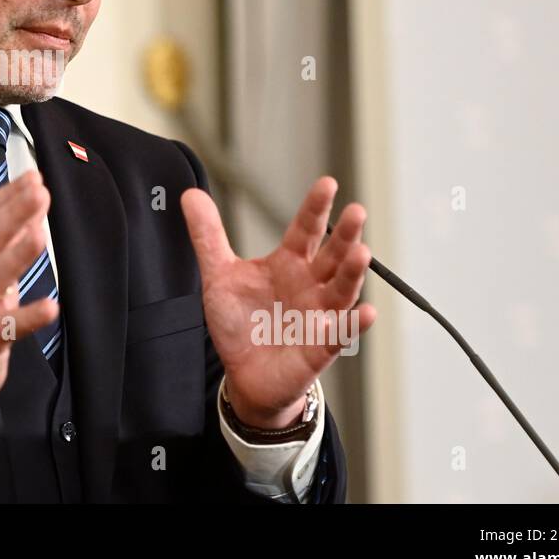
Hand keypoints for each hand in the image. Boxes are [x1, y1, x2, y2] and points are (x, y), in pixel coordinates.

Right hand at [0, 171, 60, 434]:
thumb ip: (2, 245)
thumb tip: (29, 212)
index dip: (8, 196)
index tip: (32, 176)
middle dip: (13, 213)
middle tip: (38, 191)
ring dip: (17, 255)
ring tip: (40, 235)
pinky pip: (7, 327)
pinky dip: (28, 317)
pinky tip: (51, 307)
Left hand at [181, 177, 376, 428]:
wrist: (243, 374)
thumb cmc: (240, 322)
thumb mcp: (219, 276)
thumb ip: (208, 236)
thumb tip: (191, 194)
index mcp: (289, 263)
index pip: (305, 230)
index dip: (316, 207)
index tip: (328, 183)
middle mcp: (310, 285)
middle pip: (332, 255)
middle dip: (345, 235)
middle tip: (357, 212)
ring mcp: (319, 315)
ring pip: (342, 290)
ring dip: (353, 272)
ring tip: (361, 252)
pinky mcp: (320, 347)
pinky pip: (340, 334)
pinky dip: (354, 324)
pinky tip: (366, 312)